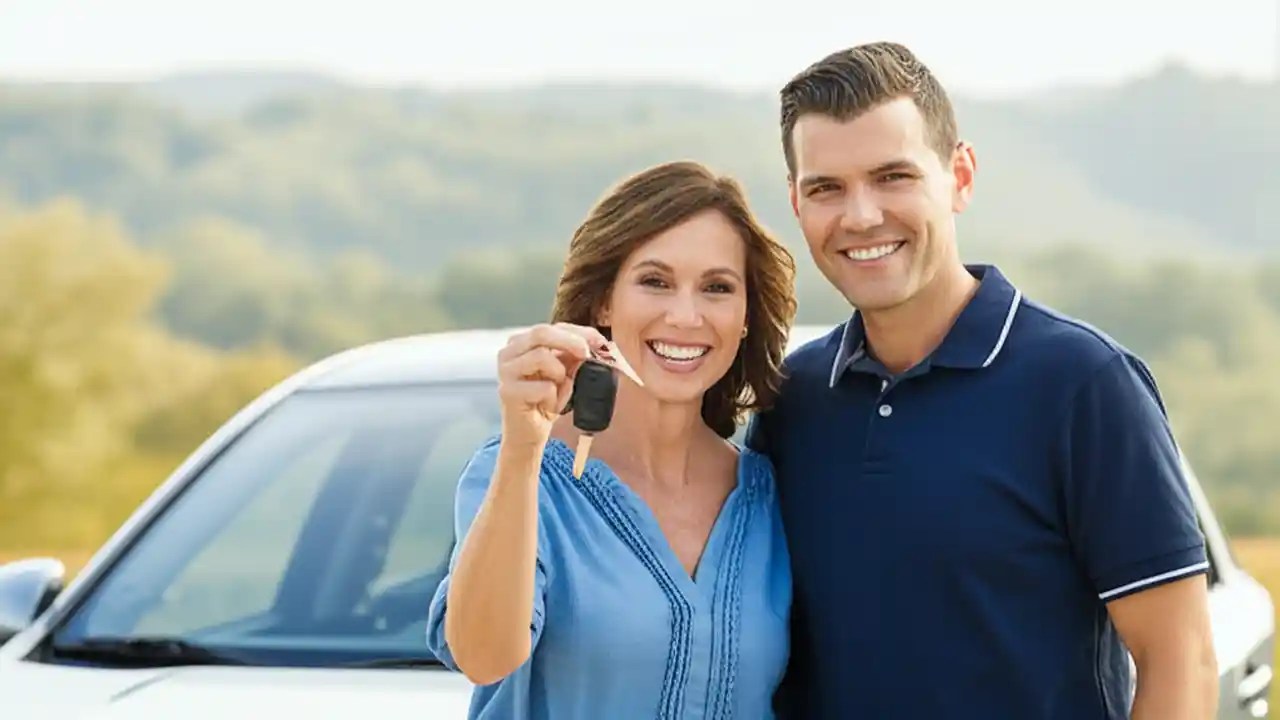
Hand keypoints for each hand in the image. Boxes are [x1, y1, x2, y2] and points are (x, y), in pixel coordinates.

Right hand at [496, 323, 607, 447]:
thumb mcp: (564, 372)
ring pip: (541, 356)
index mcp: (521, 342)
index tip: (600, 342)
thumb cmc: (546, 399)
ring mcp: (505, 371)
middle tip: (586, 354)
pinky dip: (554, 398)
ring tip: (558, 390)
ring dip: (560, 375)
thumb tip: (598, 342)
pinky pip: (543, 387)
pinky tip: (548, 407)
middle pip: (541, 333)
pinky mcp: (507, 392)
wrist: (529, 433)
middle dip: (570, 341)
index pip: (551, 327)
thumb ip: (574, 355)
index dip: (578, 331)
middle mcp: (508, 352)